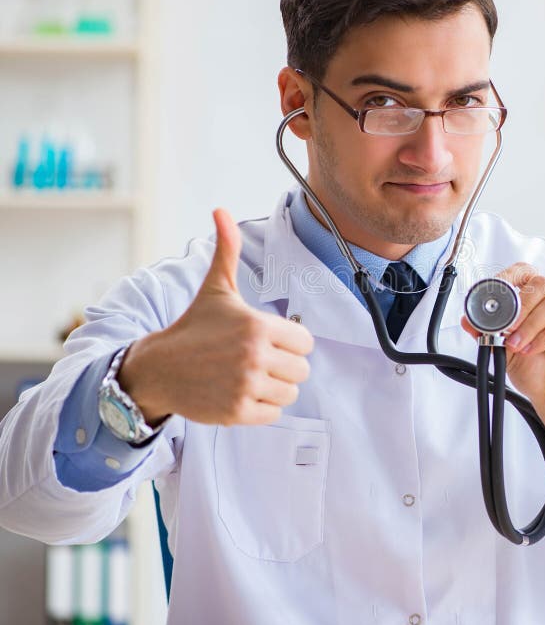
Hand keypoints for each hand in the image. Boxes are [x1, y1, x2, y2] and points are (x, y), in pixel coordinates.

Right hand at [118, 208, 313, 426]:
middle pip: (302, 370)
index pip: (306, 343)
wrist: (158, 368)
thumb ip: (227, 251)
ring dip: (274, 388)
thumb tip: (220, 210)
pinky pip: (274, 414)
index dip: (290, 342)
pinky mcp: (237, 412)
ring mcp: (246, 386)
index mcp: (257, 326)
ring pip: (290, 393)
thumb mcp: (215, 289)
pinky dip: (262, 407)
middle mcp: (254, 356)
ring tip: (249, 377)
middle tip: (257, 360)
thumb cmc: (193, 327)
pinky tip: (241, 393)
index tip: (267, 340)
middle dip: (284, 366)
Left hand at [461, 263, 544, 476]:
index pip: (527, 272)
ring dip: (531, 325)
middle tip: (506, 330)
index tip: (491, 295)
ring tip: (517, 345)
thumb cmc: (537, 372)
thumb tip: (467, 318)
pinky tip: (533, 350)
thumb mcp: (504, 349)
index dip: (508, 278)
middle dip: (519, 307)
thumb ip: (488, 332)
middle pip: (542, 284)